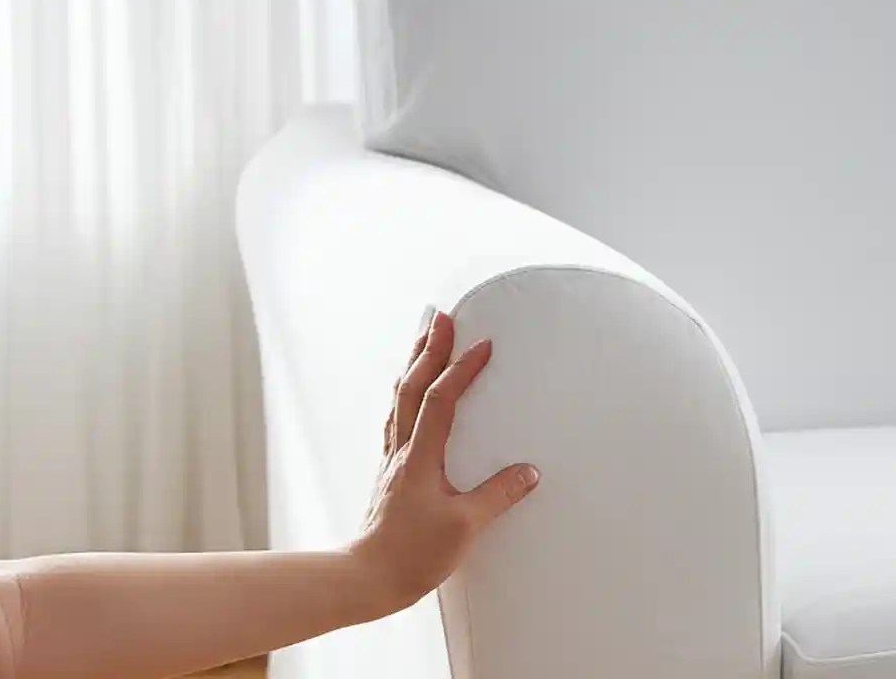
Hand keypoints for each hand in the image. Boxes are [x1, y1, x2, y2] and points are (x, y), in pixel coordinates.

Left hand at [354, 310, 539, 616]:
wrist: (367, 578)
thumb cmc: (411, 555)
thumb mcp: (465, 527)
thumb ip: (498, 495)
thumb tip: (529, 471)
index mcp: (419, 458)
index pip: (440, 400)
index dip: (460, 369)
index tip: (483, 344)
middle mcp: (401, 451)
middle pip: (410, 386)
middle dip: (428, 348)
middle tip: (441, 316)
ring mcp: (393, 460)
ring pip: (398, 399)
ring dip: (413, 364)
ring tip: (425, 338)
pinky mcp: (392, 473)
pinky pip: (397, 418)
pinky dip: (405, 393)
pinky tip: (409, 393)